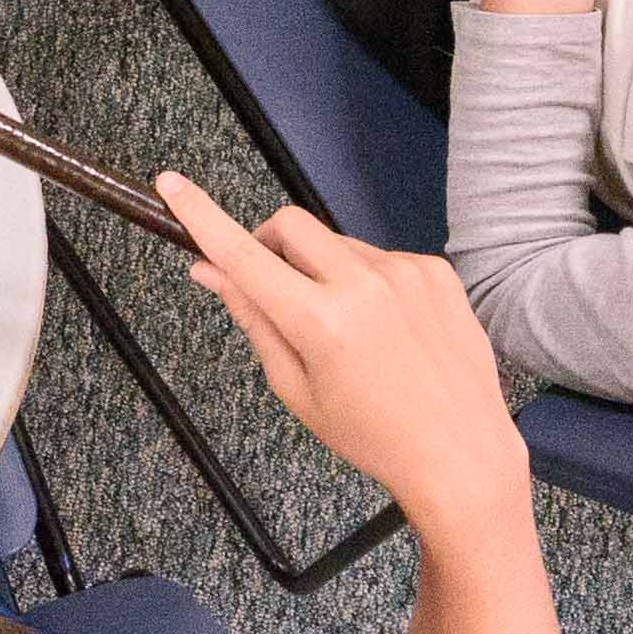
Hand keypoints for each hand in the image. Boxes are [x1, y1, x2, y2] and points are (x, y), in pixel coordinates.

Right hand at [157, 178, 528, 520]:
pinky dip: (367, 281)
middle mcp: (364, 284)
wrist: (460, 450)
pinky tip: (387, 330)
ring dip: (323, 269)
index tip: (172, 183)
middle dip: (269, 244)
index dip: (201, 215)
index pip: (245, 255)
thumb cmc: (370, 433)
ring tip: (350, 330)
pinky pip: (380, 257)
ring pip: (337, 244)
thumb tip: (209, 270)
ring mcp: (405, 271)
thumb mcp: (296, 389)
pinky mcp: (435, 270)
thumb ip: (253, 319)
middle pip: (290, 225)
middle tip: (274, 289)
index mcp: (321, 322)